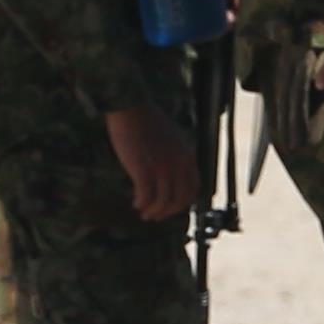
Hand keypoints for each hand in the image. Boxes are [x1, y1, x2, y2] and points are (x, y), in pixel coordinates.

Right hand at [103, 102, 197, 226]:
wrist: (130, 107)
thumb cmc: (146, 120)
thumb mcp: (171, 137)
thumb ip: (175, 155)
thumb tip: (171, 174)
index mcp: (187, 155)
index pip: (193, 187)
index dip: (183, 202)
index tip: (172, 207)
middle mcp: (178, 164)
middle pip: (179, 199)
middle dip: (168, 212)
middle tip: (156, 216)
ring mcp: (162, 168)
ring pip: (163, 202)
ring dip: (153, 211)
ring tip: (144, 213)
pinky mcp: (145, 170)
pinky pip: (146, 197)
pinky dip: (142, 204)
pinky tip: (136, 204)